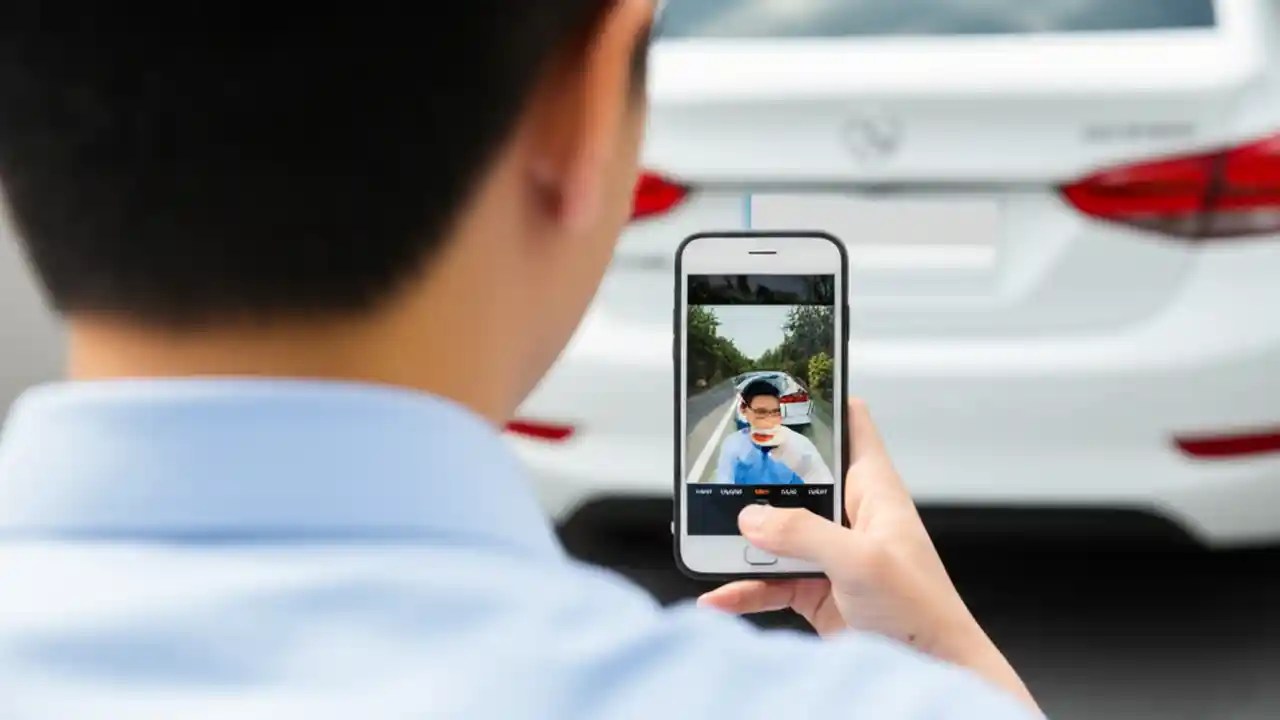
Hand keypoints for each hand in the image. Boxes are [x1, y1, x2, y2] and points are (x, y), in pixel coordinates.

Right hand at [698, 399, 1038, 712]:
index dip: (821, 400)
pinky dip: (742, 588)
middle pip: (796, 478)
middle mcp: (851, 515)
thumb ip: (804, 534)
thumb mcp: (861, 561)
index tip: (783, 386)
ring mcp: (830, 553)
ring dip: (743, 539)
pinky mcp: (816, 590)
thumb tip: (753, 519)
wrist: (932, 670)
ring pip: (775, 532)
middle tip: (720, 466)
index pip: (851, 425)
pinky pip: (769, 581)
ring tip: (707, 537)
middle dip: (758, 476)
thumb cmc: (923, 612)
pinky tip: (719, 596)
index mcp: (874, 489)